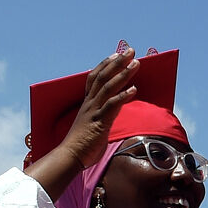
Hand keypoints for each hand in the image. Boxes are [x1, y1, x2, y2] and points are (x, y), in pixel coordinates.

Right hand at [27, 49, 141, 201]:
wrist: (71, 156)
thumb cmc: (82, 144)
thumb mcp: (93, 126)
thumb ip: (101, 116)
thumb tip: (111, 113)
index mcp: (87, 103)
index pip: (94, 78)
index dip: (105, 65)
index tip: (116, 55)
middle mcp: (90, 103)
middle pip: (103, 77)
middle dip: (118, 63)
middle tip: (130, 51)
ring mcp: (94, 111)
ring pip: (109, 87)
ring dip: (123, 74)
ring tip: (136, 64)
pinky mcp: (100, 122)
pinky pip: (112, 106)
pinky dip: (123, 96)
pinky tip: (134, 90)